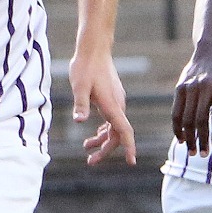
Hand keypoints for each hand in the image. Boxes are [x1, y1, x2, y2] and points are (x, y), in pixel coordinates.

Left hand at [70, 50, 136, 165]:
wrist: (94, 50)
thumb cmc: (85, 67)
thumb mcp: (79, 86)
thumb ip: (81, 104)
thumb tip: (79, 120)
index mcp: (112, 106)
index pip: (124, 131)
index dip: (128, 147)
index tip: (131, 162)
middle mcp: (117, 105)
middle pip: (117, 134)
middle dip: (106, 150)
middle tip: (90, 162)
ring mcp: (116, 101)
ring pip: (113, 127)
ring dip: (102, 140)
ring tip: (87, 148)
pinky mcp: (112, 98)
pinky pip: (112, 119)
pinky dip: (104, 130)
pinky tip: (96, 134)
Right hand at [169, 44, 211, 155]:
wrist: (209, 56)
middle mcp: (203, 86)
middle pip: (199, 117)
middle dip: (201, 138)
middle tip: (203, 155)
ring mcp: (189, 87)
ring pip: (186, 117)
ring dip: (188, 137)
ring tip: (192, 152)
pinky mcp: (179, 89)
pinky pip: (176, 112)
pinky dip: (177, 128)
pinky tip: (181, 139)